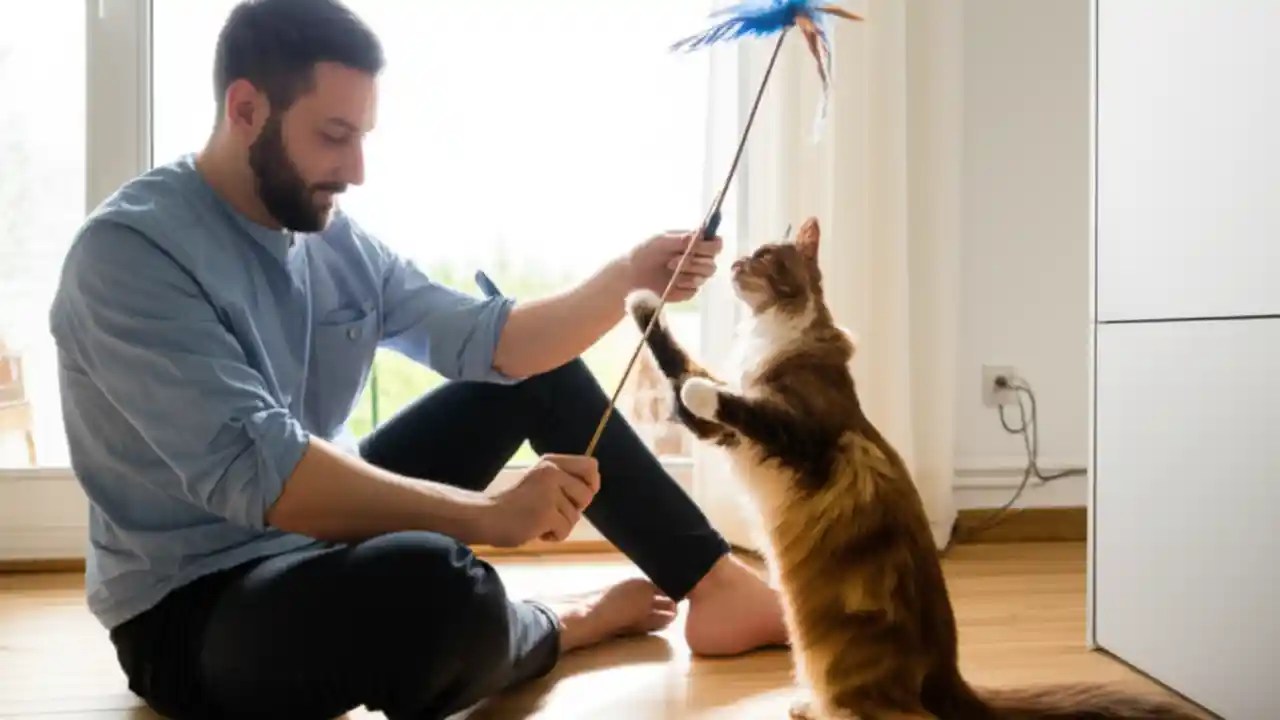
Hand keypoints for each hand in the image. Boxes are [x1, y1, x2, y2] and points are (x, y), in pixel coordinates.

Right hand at [478, 454, 600, 546]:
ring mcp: (549, 493)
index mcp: (551, 462)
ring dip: (560, 525)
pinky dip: (554, 536)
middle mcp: (552, 472)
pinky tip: (537, 532)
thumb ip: (562, 481)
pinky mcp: (546, 513)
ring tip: (539, 522)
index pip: (590, 465)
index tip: (577, 497)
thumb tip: (591, 490)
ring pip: (575, 516)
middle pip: (587, 494)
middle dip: (574, 509)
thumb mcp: (539, 481)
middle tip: (552, 512)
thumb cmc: (514, 503)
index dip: (591, 483)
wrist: (486, 517)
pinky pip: (565, 530)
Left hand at [626, 230, 723, 301]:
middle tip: (675, 261)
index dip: (712, 246)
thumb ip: (681, 238)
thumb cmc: (643, 251)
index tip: (698, 247)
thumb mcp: (660, 240)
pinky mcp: (686, 291)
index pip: (715, 244)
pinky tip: (670, 284)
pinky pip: (693, 291)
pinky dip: (682, 287)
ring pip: (705, 277)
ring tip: (670, 270)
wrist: (630, 275)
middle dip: (695, 262)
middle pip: (712, 263)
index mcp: (693, 243)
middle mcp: (696, 260)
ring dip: (689, 273)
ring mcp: (692, 277)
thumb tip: (700, 234)